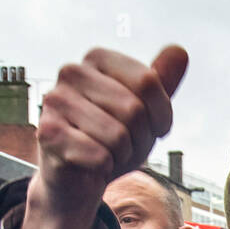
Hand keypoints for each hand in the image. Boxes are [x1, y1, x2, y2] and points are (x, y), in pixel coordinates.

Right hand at [21, 44, 188, 228]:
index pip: (149, 82)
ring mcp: (56, 101)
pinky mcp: (49, 134)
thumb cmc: (113, 140)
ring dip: (122, 155)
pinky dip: (104, 168)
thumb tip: (180, 50)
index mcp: (97, 58)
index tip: (150, 127)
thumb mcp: (146, 112)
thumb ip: (161, 82)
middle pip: (134, 110)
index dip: (161, 116)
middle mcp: (72, 72)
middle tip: (124, 146)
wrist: (78, 178)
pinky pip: (100, 156)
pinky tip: (91, 164)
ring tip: (107, 153)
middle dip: (140, 139)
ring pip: (118, 135)